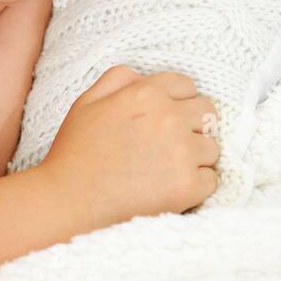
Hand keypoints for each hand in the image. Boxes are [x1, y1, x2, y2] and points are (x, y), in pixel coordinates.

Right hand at [42, 64, 218, 226]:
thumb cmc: (75, 154)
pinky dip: (194, 187)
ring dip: (194, 158)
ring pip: (211, 148)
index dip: (176, 103)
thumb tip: (145, 77)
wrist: (68, 203)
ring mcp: (181, 153)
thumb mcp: (86, 103)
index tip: (163, 121)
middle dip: (192, 127)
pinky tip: (167, 189)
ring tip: (163, 171)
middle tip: (167, 146)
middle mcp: (168, 118)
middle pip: (207, 113)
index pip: (187, 86)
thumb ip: (117, 79)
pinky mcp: (187, 186)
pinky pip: (210, 180)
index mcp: (145, 94)